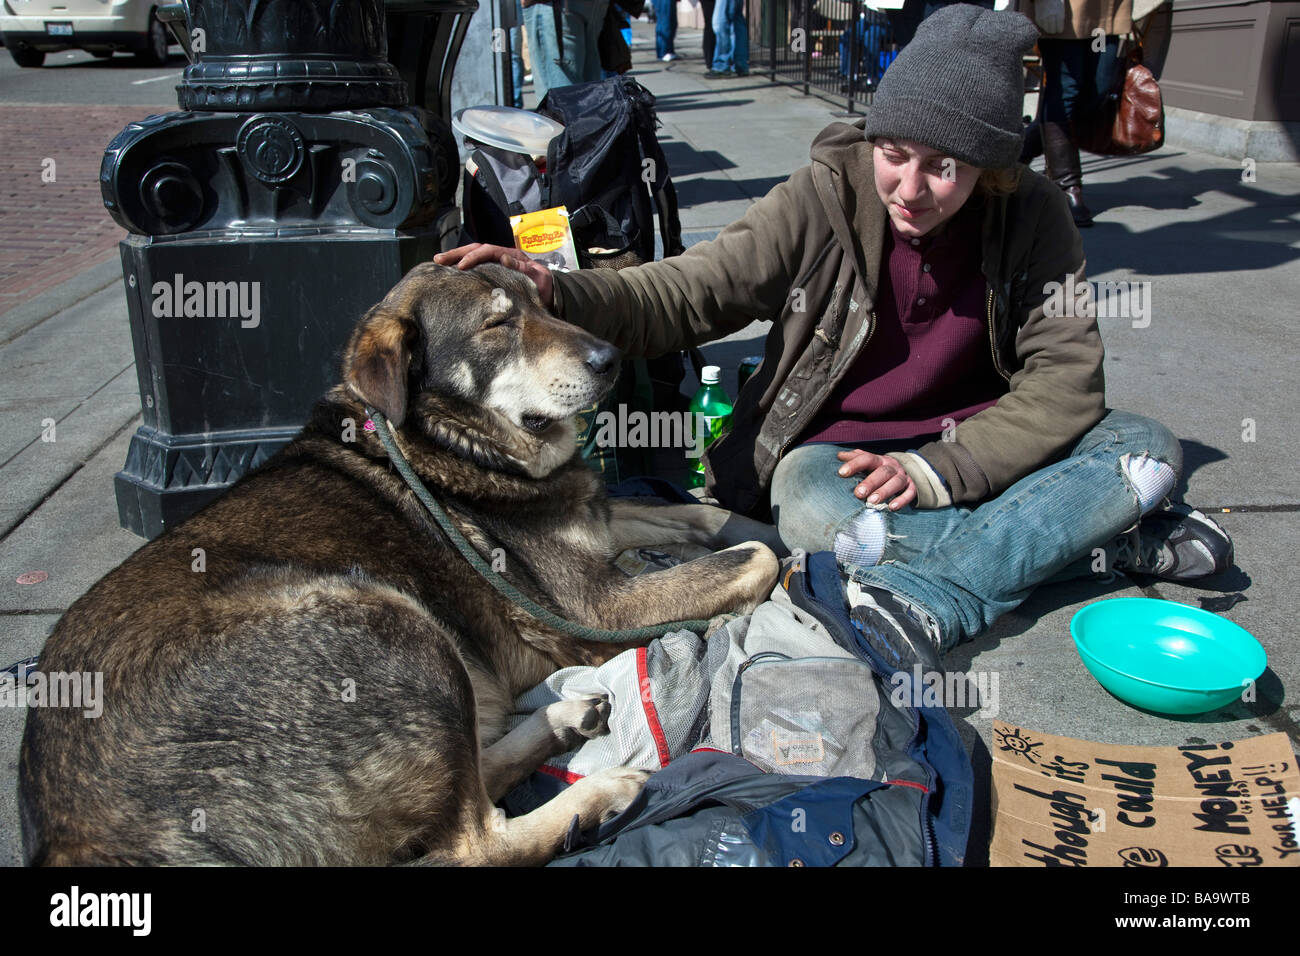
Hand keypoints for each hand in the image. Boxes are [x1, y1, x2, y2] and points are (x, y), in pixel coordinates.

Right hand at [433, 244, 554, 309]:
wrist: (552, 295)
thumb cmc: (545, 287)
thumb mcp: (537, 278)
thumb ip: (522, 269)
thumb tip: (504, 258)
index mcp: (512, 255)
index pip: (488, 251)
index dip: (473, 257)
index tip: (460, 266)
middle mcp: (502, 256)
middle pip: (476, 249)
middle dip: (456, 254)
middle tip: (438, 260)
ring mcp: (497, 264)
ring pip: (473, 256)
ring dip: (455, 259)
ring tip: (438, 263)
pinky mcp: (493, 273)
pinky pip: (475, 268)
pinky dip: (462, 268)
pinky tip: (449, 272)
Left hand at [836, 450, 915, 510]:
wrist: (903, 470)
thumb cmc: (878, 468)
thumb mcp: (868, 462)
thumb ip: (855, 458)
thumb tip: (839, 455)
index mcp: (879, 459)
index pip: (867, 458)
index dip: (854, 464)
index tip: (842, 473)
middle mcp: (892, 466)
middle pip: (882, 472)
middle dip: (870, 482)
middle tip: (858, 493)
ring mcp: (902, 476)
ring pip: (896, 482)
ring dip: (884, 492)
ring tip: (871, 502)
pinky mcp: (911, 486)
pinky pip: (910, 493)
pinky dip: (902, 500)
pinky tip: (892, 507)